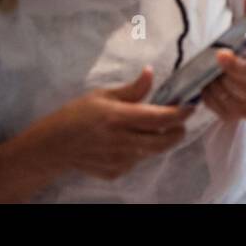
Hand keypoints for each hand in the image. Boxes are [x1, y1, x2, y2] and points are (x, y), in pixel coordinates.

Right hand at [38, 67, 191, 180]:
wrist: (54, 146)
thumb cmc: (77, 115)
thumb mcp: (102, 95)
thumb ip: (132, 89)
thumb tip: (151, 72)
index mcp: (118, 118)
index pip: (159, 118)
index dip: (180, 113)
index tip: (191, 106)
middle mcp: (121, 142)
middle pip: (163, 141)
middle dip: (178, 131)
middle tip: (180, 121)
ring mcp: (119, 160)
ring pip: (152, 152)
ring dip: (159, 140)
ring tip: (153, 128)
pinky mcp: (116, 172)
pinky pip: (137, 161)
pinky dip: (140, 150)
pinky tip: (129, 141)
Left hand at [200, 0, 245, 124]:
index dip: (236, 65)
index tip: (221, 55)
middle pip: (234, 83)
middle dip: (224, 71)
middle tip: (218, 58)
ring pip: (223, 95)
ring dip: (215, 81)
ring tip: (215, 70)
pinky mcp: (236, 117)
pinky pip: (215, 106)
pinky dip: (210, 94)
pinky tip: (212, 83)